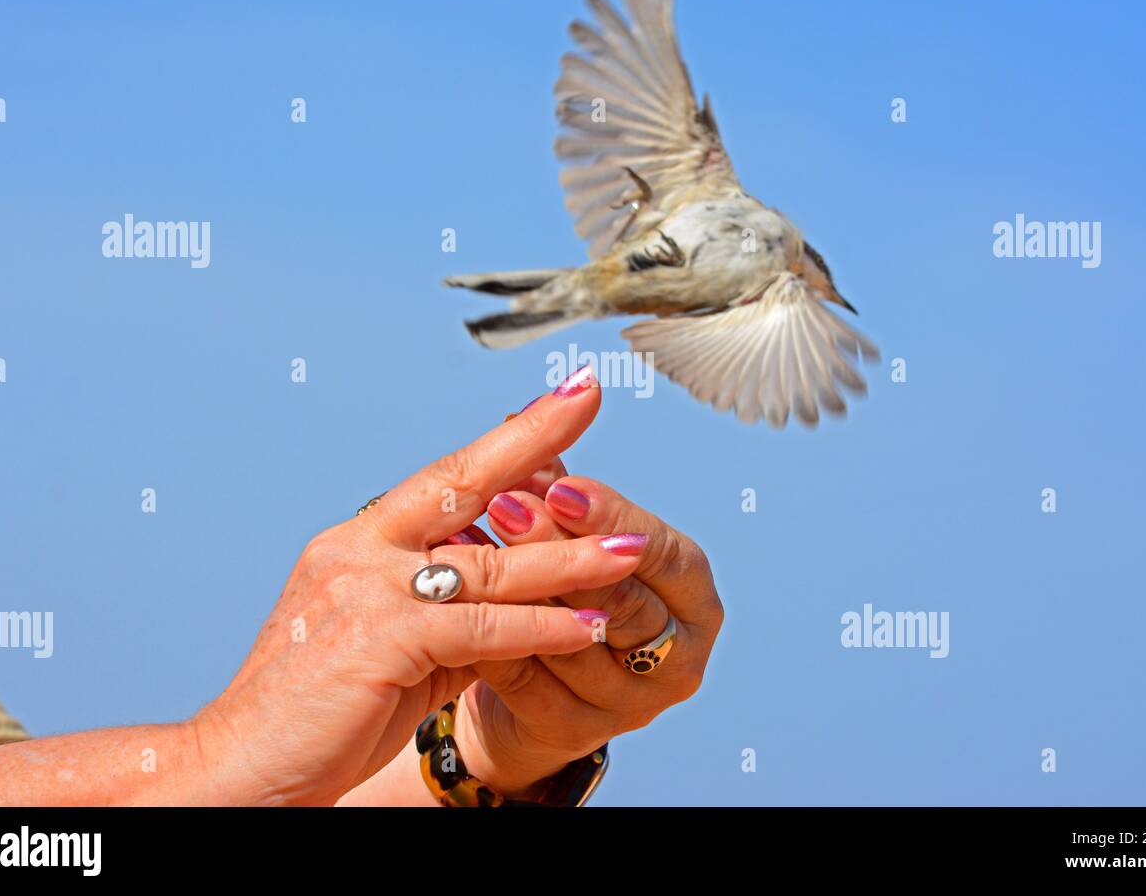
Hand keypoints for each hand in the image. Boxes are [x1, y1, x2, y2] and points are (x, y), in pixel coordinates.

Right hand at [194, 368, 635, 804]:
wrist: (239, 770)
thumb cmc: (319, 713)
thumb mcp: (392, 647)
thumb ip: (452, 614)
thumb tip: (521, 602)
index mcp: (357, 542)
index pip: (441, 477)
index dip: (503, 438)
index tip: (555, 400)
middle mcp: (358, 550)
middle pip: (460, 482)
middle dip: (532, 440)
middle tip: (588, 395)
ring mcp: (366, 590)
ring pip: (488, 563)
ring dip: (568, 557)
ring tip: (630, 546)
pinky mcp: (380, 640)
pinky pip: (482, 629)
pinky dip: (541, 628)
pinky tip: (590, 625)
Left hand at [447, 402, 723, 795]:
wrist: (533, 685)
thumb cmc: (560, 590)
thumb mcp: (570, 534)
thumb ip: (556, 483)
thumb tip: (533, 412)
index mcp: (692, 595)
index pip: (662, 550)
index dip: (612, 515)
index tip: (560, 482)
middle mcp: (679, 655)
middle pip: (621, 598)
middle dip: (559, 550)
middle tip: (505, 506)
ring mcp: (631, 703)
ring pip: (574, 645)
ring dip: (517, 593)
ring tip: (462, 548)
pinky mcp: (576, 732)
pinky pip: (529, 684)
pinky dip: (490, 639)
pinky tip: (452, 605)